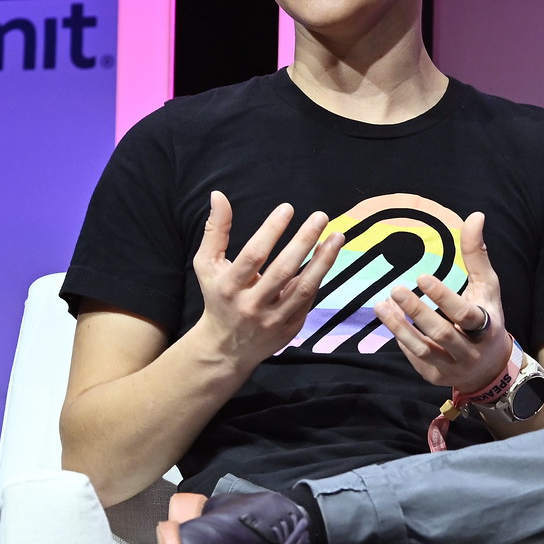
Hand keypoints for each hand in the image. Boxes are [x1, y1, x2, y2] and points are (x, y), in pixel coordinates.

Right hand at [190, 192, 343, 368]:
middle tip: (321, 217)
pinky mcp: (289, 329)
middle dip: (304, 241)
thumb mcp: (206, 265)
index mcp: (229, 287)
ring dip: (324, 261)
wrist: (226, 347)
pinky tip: (328, 255)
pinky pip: (309, 300)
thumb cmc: (218, 296)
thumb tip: (219, 196)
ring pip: (303, 288)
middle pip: (282, 270)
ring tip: (337, 236)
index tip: (288, 208)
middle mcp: (250, 305)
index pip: (253, 255)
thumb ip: (215, 231)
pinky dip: (319, 276)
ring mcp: (272, 320)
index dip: (271, 230)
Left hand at [372, 210, 512, 391]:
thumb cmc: (485, 316)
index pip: (465, 314)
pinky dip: (401, 340)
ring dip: (400, 327)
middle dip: (417, 312)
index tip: (421, 276)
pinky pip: (415, 359)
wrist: (490, 367)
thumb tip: (476, 215)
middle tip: (395, 290)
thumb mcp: (486, 286)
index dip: (443, 297)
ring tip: (381, 305)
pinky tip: (389, 320)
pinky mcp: (436, 376)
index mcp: (486, 326)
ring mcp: (452, 367)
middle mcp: (471, 351)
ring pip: (424, 350)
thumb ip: (477, 254)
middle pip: (441, 334)